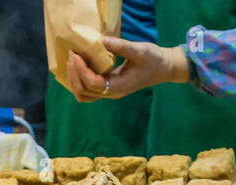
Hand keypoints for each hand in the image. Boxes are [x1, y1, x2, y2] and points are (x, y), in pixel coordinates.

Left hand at [63, 35, 189, 102]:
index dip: (81, 70)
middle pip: (83, 92)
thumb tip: (100, 40)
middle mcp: (111, 93)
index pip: (92, 83)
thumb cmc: (153, 60)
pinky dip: (79, 79)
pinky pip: (87, 88)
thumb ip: (120, 46)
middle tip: (72, 54)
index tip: (76, 54)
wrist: (163, 68)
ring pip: (83, 93)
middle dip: (74, 74)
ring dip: (74, 79)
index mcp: (118, 87)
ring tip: (72, 60)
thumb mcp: (138, 50)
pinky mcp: (107, 87)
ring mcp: (108, 92)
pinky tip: (78, 65)